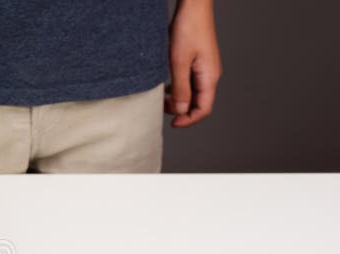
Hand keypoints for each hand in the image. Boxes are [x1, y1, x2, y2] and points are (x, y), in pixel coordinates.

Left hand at [166, 0, 221, 127]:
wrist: (193, 6)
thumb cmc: (187, 29)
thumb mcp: (178, 62)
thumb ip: (181, 88)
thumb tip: (181, 110)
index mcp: (209, 77)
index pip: (203, 109)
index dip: (188, 120)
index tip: (172, 123)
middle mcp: (210, 75)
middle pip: (199, 103)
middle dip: (181, 110)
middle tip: (162, 107)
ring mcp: (205, 68)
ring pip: (193, 93)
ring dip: (178, 99)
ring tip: (162, 97)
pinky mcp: (198, 62)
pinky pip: (190, 82)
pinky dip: (179, 88)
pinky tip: (166, 86)